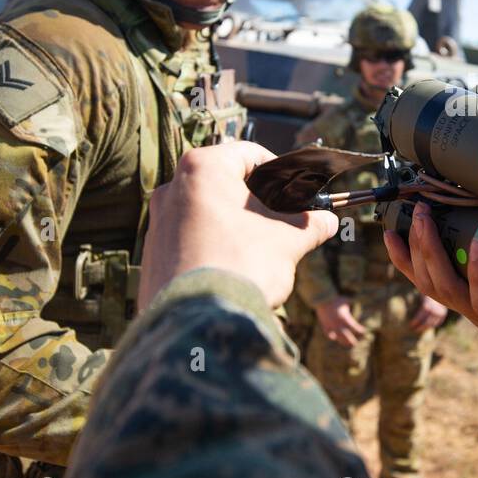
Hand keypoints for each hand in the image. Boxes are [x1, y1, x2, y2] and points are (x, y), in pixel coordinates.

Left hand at [136, 142, 338, 312]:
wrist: (200, 322)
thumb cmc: (244, 265)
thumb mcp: (289, 240)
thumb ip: (309, 224)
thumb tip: (326, 221)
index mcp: (203, 169)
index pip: (249, 154)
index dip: (278, 171)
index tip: (294, 190)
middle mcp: (172, 189)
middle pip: (224, 183)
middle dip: (253, 201)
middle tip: (279, 220)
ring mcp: (157, 222)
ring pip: (204, 212)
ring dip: (231, 224)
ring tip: (257, 250)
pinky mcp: (151, 254)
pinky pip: (189, 239)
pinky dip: (211, 246)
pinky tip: (231, 269)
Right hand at [315, 295, 366, 347]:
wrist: (323, 299)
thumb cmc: (337, 300)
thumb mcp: (347, 302)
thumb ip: (353, 306)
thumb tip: (362, 303)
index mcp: (345, 319)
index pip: (355, 328)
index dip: (360, 331)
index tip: (364, 332)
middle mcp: (338, 324)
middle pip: (347, 336)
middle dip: (352, 340)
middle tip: (356, 343)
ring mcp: (331, 326)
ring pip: (338, 337)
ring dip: (343, 341)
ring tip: (347, 344)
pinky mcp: (324, 325)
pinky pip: (328, 333)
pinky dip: (331, 336)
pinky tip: (334, 338)